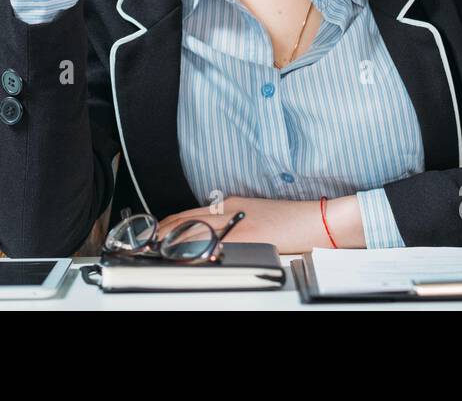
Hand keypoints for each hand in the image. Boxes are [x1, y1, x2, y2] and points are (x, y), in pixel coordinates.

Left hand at [154, 195, 360, 254]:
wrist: (316, 221)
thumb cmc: (290, 220)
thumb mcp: (255, 213)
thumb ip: (231, 219)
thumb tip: (209, 231)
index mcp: (232, 204)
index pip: (189, 213)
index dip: (166, 225)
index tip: (152, 234)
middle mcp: (231, 211)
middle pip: (186, 221)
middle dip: (162, 233)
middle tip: (145, 245)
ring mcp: (237, 224)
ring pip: (195, 232)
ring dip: (173, 242)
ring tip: (156, 252)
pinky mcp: (248, 238)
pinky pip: (215, 245)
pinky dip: (197, 250)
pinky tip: (185, 257)